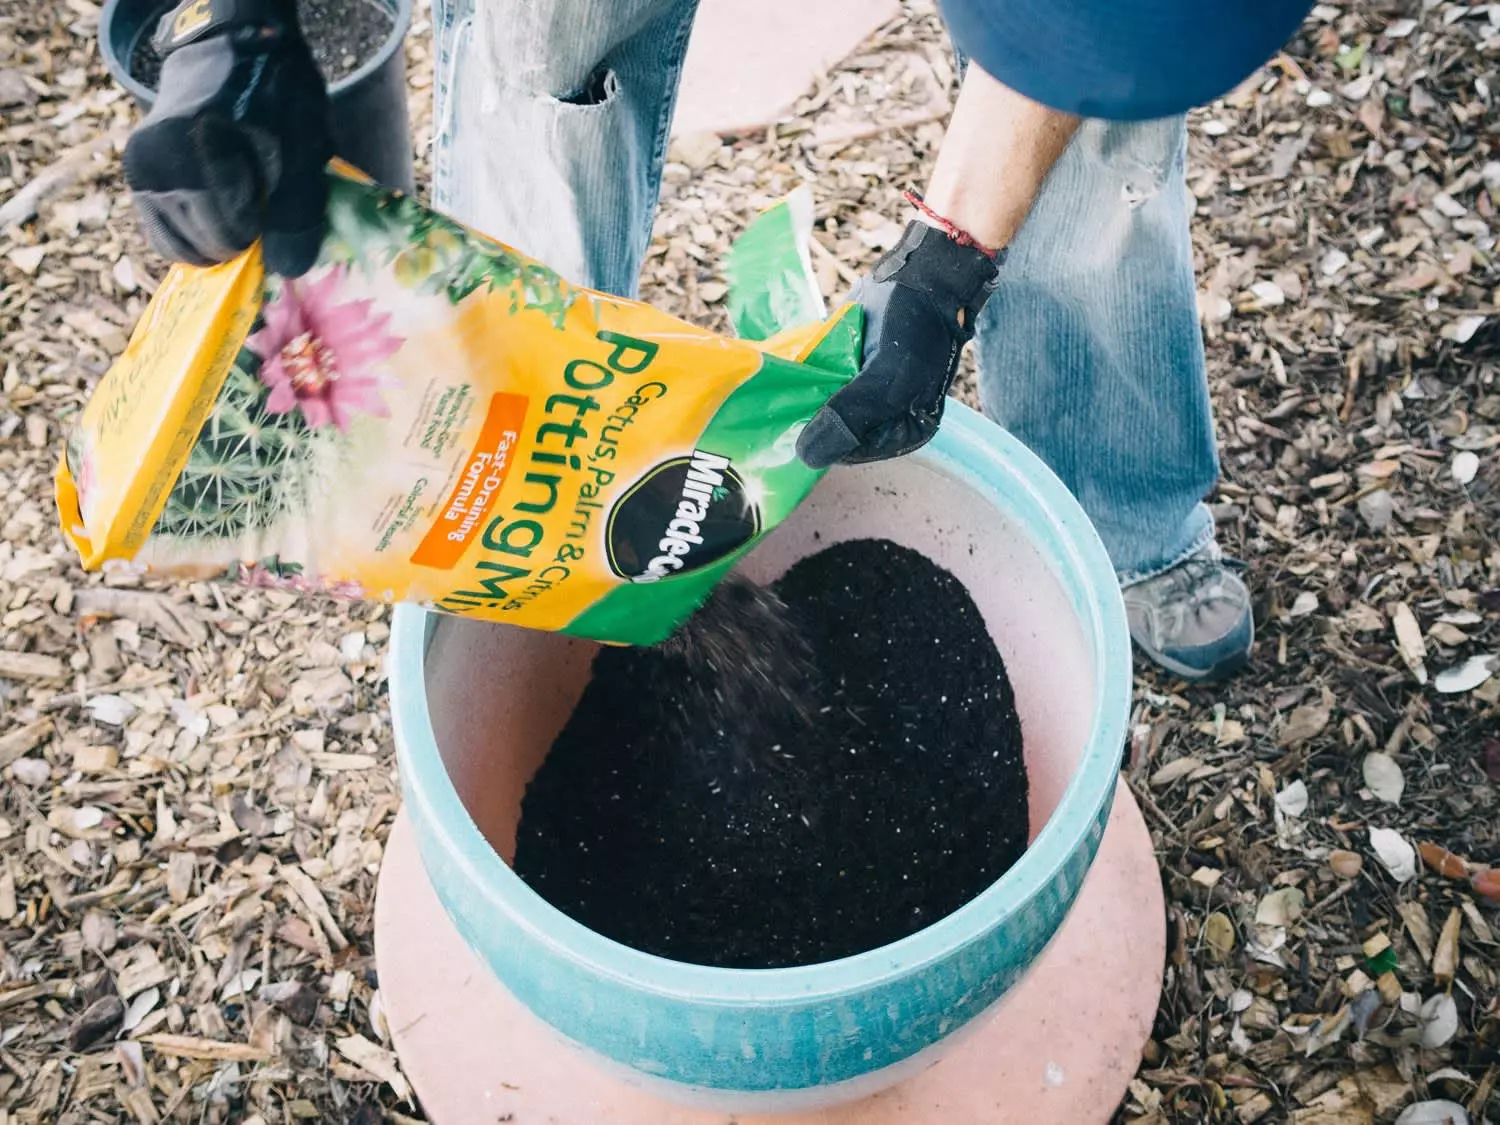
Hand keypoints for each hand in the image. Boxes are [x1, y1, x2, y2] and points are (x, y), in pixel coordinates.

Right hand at [123, 0, 332, 276]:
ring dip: (214, 244)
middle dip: (239, 242)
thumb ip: (297, 210)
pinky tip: (216, 215)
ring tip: (239, 211)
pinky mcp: (136, 178)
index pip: (230, 232)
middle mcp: (158, 163)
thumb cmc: (273, 102)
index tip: (274, 210)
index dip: (262, 236)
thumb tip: (289, 269)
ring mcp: (140, 171)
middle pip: (205, 244)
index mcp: (197, 151)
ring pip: (179, 246)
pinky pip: (161, 233)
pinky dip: (191, 237)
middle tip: (259, 211)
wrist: (229, 56)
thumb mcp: (302, 149)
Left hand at [796, 220, 999, 467]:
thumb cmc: (914, 323)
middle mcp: (889, 419)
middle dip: (810, 415)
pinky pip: (825, 384)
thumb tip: (806, 456)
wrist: (924, 272)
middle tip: (781, 397)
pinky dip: (808, 376)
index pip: (849, 451)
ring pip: (826, 408)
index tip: (789, 418)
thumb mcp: (885, 375)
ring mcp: (871, 394)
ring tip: (784, 381)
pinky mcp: (857, 370)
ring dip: (805, 395)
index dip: (820, 437)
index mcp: (905, 431)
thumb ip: (849, 416)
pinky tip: (794, 365)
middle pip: (836, 431)